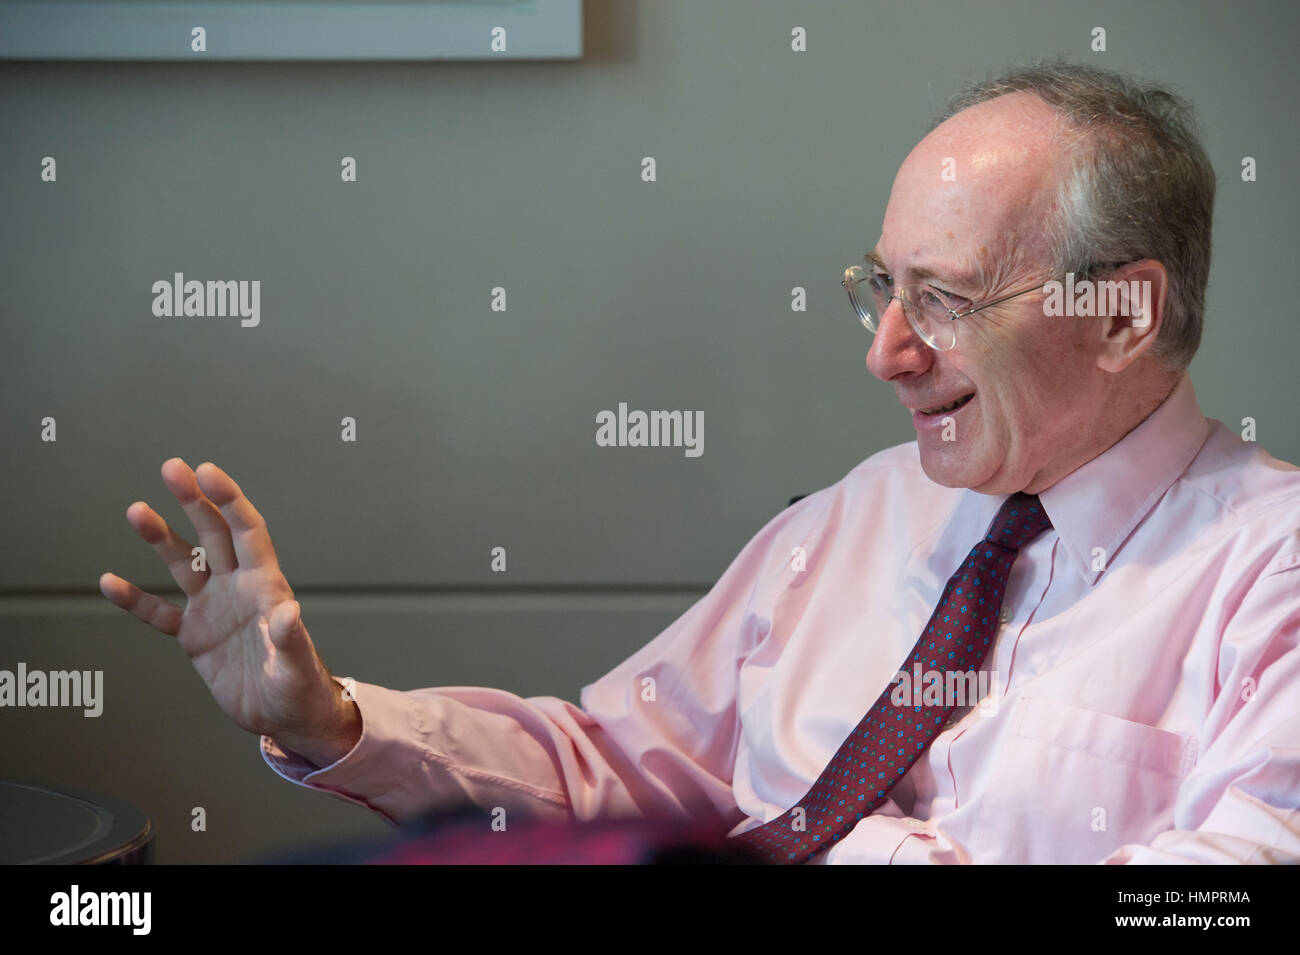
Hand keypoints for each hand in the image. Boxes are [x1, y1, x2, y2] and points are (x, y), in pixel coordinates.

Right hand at [100, 459, 354, 755]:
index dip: (229, 501)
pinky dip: (136, 599)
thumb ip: (290, 639)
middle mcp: (238, 589)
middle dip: (194, 501)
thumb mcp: (296, 666)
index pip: (247, 532)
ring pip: (183, 564)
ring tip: (136, 510)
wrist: (285, 718)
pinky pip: (160, 613)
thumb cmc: (300, 689)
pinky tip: (110, 581)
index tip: (207, 472)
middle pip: (213, 535)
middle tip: (171, 468)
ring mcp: (214, 609)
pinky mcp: (195, 636)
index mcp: (265, 587)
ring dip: (160, 538)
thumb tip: (289, 610)